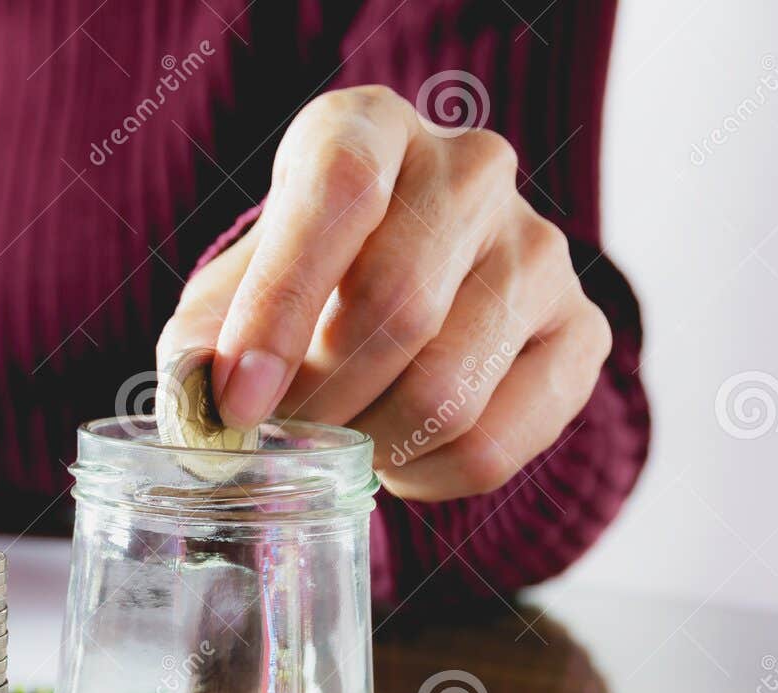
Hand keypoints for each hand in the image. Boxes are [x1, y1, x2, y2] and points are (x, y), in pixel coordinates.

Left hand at [158, 85, 611, 500]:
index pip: (340, 193)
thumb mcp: (223, 305)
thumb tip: (201, 418)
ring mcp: (541, 249)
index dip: (280, 308)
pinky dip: (424, 477)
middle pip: (397, 306)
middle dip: (319, 398)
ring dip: (368, 444)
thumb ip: (196, 353)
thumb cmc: (293, 295)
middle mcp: (470, 170)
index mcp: (368, 130)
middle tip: (279, 436)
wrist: (392, 306)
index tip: (238, 403)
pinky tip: (395, 456)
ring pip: (448, 389)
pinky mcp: (581, 333)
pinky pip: (495, 443)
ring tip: (335, 440)